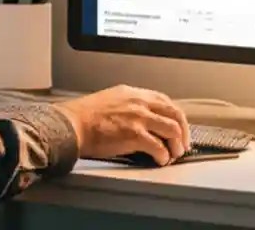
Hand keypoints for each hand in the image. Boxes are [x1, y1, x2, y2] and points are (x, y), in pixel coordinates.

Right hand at [56, 85, 189, 165]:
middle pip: (175, 114)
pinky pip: (159, 146)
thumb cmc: (84, 116)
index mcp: (133, 93)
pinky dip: (163, 156)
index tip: (178, 127)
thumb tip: (141, 120)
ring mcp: (138, 117)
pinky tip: (160, 160)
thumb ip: (128, 106)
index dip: (175, 116)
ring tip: (173, 155)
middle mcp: (139, 102)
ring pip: (172, 130)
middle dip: (183, 131)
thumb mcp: (110, 100)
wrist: (70, 124)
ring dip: (176, 145)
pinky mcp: (134, 134)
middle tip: (183, 145)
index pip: (165, 101)